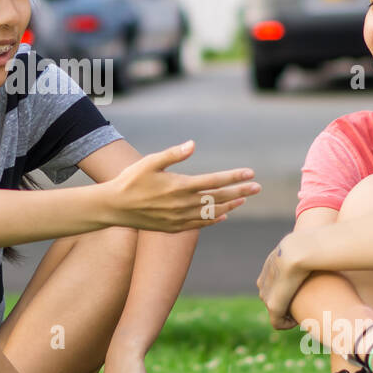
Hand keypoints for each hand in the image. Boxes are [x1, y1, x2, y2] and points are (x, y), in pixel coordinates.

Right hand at [105, 140, 258, 232]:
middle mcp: (183, 204)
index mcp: (180, 186)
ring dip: (229, 205)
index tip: (250, 173)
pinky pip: (199, 224)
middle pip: (218, 197)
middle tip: (258, 187)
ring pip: (211, 213)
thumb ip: (173, 154)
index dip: (234, 177)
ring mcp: (179, 218)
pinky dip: (213, 219)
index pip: (214, 181)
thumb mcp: (150, 161)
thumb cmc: (131, 180)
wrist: (114, 208)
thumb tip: (193, 144)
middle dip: (240, 191)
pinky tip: (223, 215)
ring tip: (244, 199)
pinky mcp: (173, 227)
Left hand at [256, 233, 309, 329]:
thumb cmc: (308, 248)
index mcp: (268, 269)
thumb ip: (306, 255)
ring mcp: (266, 295)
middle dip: (289, 306)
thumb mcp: (304, 249)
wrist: (298, 251)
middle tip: (306, 306)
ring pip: (276, 312)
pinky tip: (300, 321)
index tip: (306, 295)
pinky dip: (288, 324)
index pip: (276, 286)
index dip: (291, 293)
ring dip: (289, 315)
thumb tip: (317, 258)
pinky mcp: (273, 306)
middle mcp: (263, 283)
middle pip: (275, 300)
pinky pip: (277, 323)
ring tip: (305, 312)